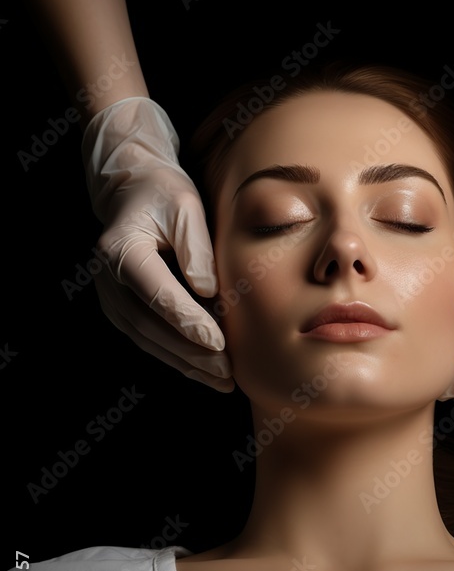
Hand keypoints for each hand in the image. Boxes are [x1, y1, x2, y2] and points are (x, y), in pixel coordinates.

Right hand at [81, 97, 233, 390]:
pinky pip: (149, 338)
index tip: (218, 343)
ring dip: (185, 364)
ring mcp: (111, 297)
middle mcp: (108, 279)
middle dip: (191, 353)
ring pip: (148, 340)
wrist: (132, 190)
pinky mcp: (122, 308)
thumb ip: (196, 248)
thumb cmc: (163, 194)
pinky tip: (205, 370)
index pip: (157, 293)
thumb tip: (208, 293)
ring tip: (222, 380)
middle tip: (227, 373)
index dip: (187, 321)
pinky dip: (177, 356)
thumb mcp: (185, 207)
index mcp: (120, 250)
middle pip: (151, 326)